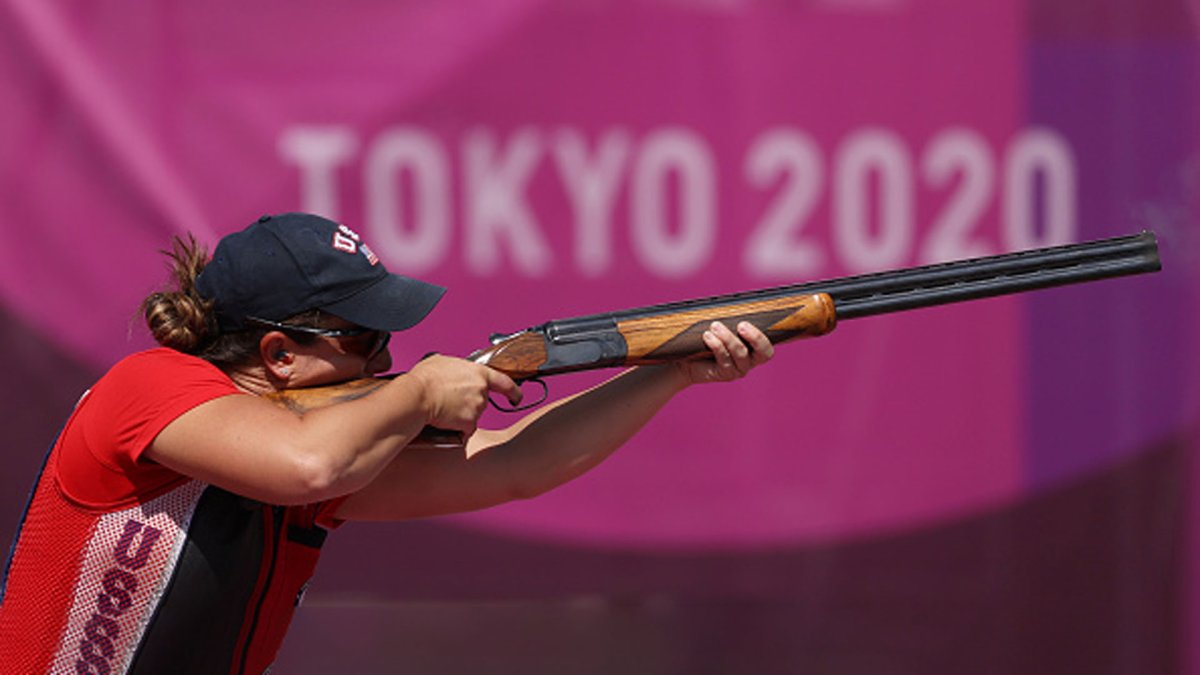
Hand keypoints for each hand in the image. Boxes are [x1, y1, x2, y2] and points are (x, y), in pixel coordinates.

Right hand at [407, 355, 521, 434]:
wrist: (418, 396)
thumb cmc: (426, 378)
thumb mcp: (442, 361)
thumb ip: (456, 367)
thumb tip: (452, 370)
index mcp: (478, 373)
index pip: (504, 382)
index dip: (514, 391)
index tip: (517, 397)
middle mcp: (482, 390)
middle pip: (482, 400)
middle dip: (469, 402)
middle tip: (450, 400)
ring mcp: (477, 408)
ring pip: (473, 415)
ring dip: (462, 414)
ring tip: (444, 407)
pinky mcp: (469, 423)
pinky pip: (466, 429)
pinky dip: (458, 428)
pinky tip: (446, 421)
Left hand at [675, 321, 774, 385]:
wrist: (688, 359)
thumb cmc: (709, 338)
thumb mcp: (722, 326)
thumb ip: (731, 318)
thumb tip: (734, 302)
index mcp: (755, 348)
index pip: (768, 345)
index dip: (762, 336)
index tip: (745, 322)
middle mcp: (751, 361)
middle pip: (764, 353)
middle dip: (755, 337)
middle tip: (741, 324)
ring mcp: (739, 369)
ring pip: (741, 354)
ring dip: (728, 337)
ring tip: (715, 326)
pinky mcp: (726, 374)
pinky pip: (725, 360)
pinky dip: (717, 345)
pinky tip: (707, 336)